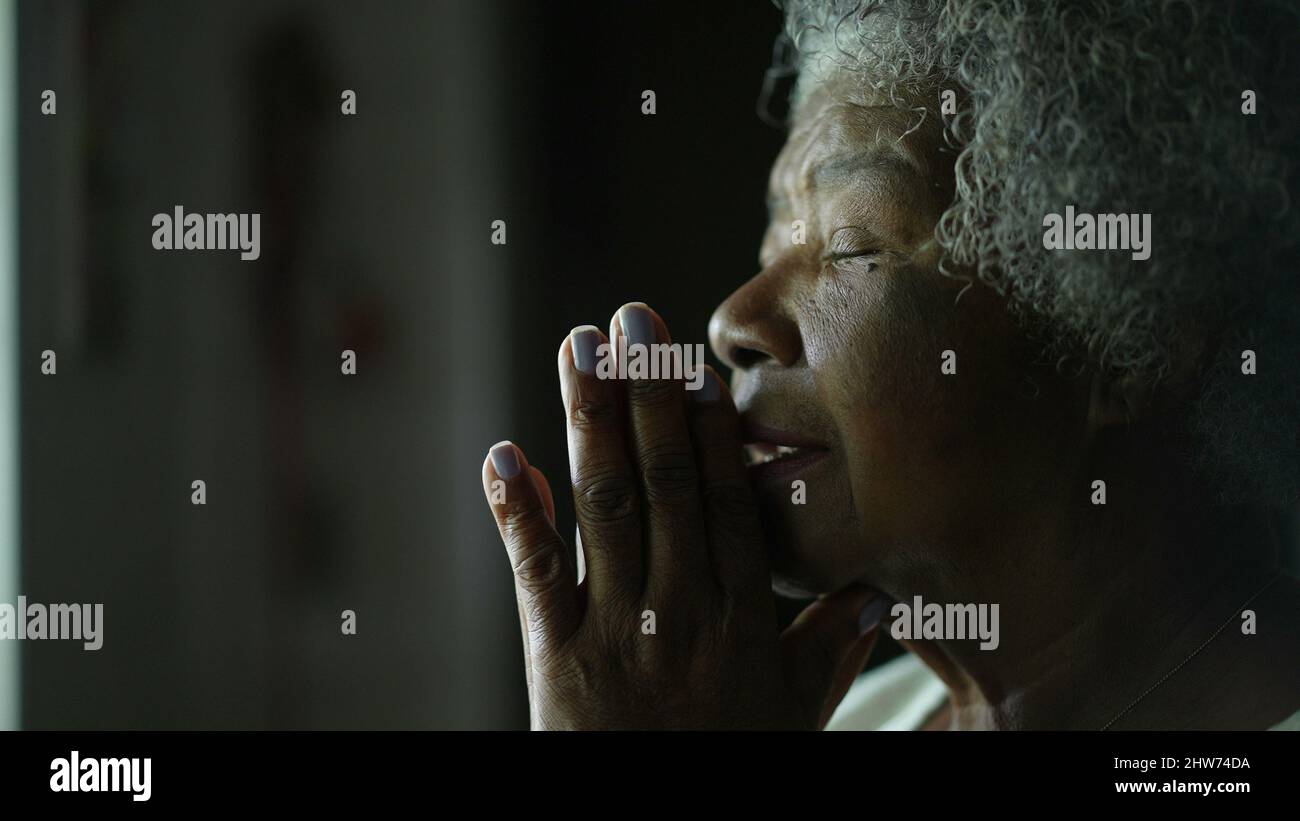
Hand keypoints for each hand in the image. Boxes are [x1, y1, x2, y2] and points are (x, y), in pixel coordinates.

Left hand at [481, 302, 885, 728]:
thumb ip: (832, 654)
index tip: (695, 369)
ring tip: (581, 348)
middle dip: (648, 395)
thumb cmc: (729, 769)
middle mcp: (680, 610)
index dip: (708, 431)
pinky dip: (517, 511)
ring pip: (603, 507)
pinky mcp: (555, 657)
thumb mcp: (795, 720)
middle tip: (633, 320)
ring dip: (589, 422)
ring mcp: (614, 630)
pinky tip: (504, 454)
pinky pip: (535, 573)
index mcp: (742, 620)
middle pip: (663, 484)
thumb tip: (875, 596)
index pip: (725, 504)